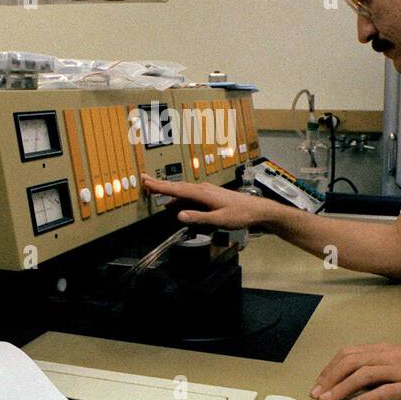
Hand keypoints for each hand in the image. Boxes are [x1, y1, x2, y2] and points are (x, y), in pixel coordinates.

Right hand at [141, 175, 272, 230]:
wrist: (256, 209)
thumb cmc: (240, 214)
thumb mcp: (218, 219)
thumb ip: (198, 217)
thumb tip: (178, 215)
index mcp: (203, 193)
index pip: (176, 190)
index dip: (160, 187)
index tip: (146, 183)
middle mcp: (203, 189)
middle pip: (177, 186)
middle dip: (160, 184)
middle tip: (144, 180)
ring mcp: (206, 191)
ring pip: (183, 190)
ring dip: (168, 190)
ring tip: (154, 189)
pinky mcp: (209, 195)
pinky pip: (190, 195)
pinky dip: (179, 197)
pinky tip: (175, 203)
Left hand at [310, 342, 400, 399]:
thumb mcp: (397, 358)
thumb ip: (376, 364)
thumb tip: (351, 376)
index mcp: (383, 349)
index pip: (348, 354)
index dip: (330, 368)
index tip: (319, 383)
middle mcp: (389, 356)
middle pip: (351, 362)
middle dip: (329, 378)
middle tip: (317, 394)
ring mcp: (400, 370)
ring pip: (363, 375)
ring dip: (341, 388)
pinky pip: (384, 391)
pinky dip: (365, 399)